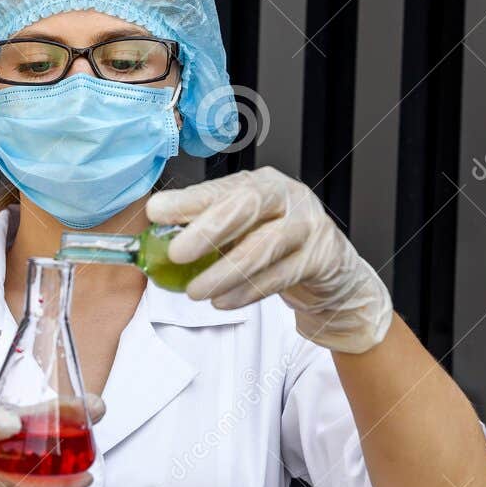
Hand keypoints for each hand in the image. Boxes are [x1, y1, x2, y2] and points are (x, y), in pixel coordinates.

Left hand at [147, 166, 391, 352]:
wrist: (331, 269)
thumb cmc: (276, 246)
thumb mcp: (242, 231)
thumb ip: (205, 231)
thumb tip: (153, 242)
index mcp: (259, 184)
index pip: (220, 189)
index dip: (187, 200)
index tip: (156, 212)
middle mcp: (285, 196)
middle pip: (247, 205)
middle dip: (209, 229)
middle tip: (177, 252)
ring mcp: (307, 224)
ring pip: (264, 246)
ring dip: (225, 272)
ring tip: (195, 291)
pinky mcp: (321, 257)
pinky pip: (281, 275)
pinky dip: (248, 291)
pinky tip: (223, 302)